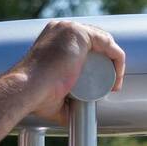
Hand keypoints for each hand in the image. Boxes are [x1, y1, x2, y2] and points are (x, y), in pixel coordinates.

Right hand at [10, 20, 125, 123]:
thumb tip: (76, 117)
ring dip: (115, 64)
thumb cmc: (36, 95)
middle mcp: (63, 28)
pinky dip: (119, 60)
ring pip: (105, 43)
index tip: (104, 85)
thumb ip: (65, 102)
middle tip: (111, 85)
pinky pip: (110, 45)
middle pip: (97, 43)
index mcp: (55, 37)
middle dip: (108, 63)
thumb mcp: (55, 96)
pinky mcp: (79, 33)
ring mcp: (71, 28)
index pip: (87, 45)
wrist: (27, 89)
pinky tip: (118, 76)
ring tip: (114, 84)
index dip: (100, 63)